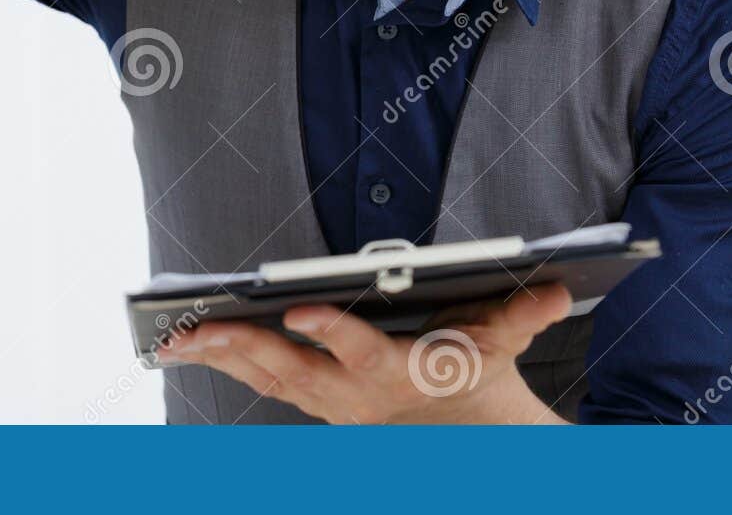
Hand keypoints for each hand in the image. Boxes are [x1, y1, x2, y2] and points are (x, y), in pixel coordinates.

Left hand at [159, 282, 572, 423]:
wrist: (467, 439)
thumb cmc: (477, 378)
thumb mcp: (503, 347)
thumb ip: (524, 316)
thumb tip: (558, 291)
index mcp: (399, 373)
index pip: (362, 351)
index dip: (331, 331)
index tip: (299, 308)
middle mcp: (355, 395)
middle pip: (291, 371)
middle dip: (243, 348)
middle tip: (199, 327)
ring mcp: (329, 402)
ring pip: (266, 378)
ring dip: (219, 357)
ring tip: (174, 334)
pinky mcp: (313, 399)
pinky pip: (259, 381)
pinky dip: (222, 363)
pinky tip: (185, 345)